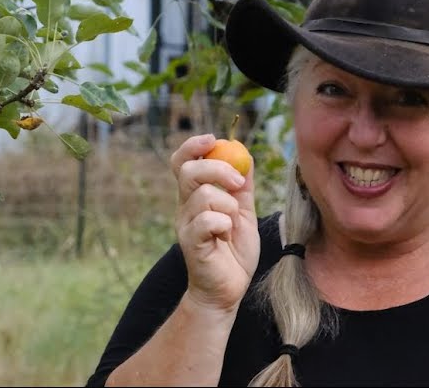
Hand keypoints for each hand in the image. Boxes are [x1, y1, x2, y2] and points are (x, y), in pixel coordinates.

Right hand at [171, 133, 260, 313]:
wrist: (228, 290)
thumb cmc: (234, 252)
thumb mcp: (245, 213)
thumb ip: (243, 187)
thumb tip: (246, 156)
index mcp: (195, 197)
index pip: (182, 162)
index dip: (193, 146)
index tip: (212, 139)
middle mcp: (185, 208)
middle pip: (189, 171)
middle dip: (218, 169)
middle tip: (239, 184)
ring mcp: (186, 225)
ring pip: (203, 195)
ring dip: (228, 204)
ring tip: (233, 222)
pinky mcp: (190, 244)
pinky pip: (206, 220)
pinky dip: (224, 223)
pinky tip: (226, 235)